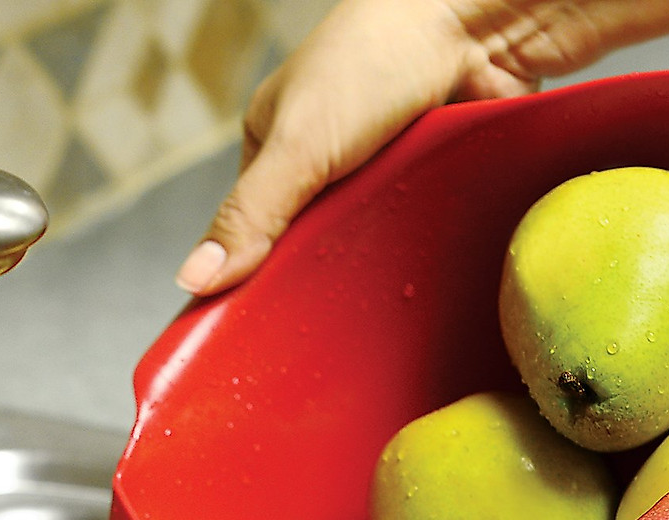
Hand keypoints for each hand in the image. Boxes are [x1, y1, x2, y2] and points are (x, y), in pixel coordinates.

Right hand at [176, 0, 668, 294]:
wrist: (476, 22)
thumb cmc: (375, 62)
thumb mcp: (299, 145)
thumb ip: (250, 213)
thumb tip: (192, 280)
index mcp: (273, 148)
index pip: (254, 234)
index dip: (256, 284)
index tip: (262, 339)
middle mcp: (323, 162)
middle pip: (311, 246)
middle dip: (320, 283)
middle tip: (325, 336)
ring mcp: (378, 174)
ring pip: (364, 247)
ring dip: (369, 274)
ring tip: (368, 320)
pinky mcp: (426, 184)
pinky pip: (411, 238)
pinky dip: (411, 258)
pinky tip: (413, 290)